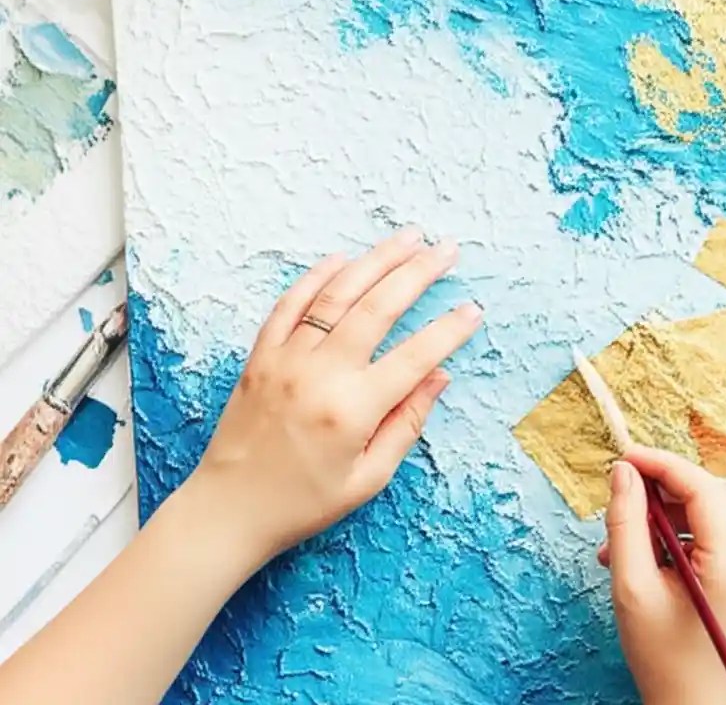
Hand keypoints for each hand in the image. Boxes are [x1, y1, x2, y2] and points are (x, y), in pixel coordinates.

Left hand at [184, 229, 481, 560]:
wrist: (229, 510)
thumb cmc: (304, 503)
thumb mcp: (369, 478)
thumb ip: (406, 423)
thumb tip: (438, 376)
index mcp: (353, 410)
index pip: (415, 356)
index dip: (449, 329)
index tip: (474, 309)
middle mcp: (319, 376)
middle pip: (378, 308)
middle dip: (418, 273)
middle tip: (448, 250)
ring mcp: (285, 360)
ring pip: (336, 295)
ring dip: (376, 260)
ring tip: (408, 237)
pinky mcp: (260, 357)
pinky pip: (290, 305)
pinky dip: (317, 277)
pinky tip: (344, 260)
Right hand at [598, 445, 725, 704]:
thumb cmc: (663, 659)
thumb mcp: (633, 587)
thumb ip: (627, 523)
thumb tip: (624, 473)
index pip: (701, 489)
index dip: (661, 466)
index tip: (625, 456)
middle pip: (713, 497)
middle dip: (664, 491)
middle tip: (622, 498)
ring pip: (718, 514)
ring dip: (672, 516)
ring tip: (626, 544)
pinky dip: (689, 535)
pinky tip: (652, 555)